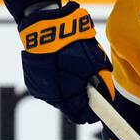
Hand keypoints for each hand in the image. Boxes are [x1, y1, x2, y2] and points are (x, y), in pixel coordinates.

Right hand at [18, 1, 110, 123]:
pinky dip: (57, 84)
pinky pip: (48, 89)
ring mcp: (37, 88)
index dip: (90, 113)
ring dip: (67, 92)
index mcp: (64, 93)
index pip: (79, 114)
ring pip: (58, 98)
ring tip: (74, 74)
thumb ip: (102, 82)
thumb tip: (108, 96)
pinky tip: (61, 70)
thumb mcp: (94, 61)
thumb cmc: (72, 42)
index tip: (98, 109)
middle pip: (68, 107)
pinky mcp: (31, 80)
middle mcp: (48, 94)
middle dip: (80, 100)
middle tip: (89, 88)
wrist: (44, 24)